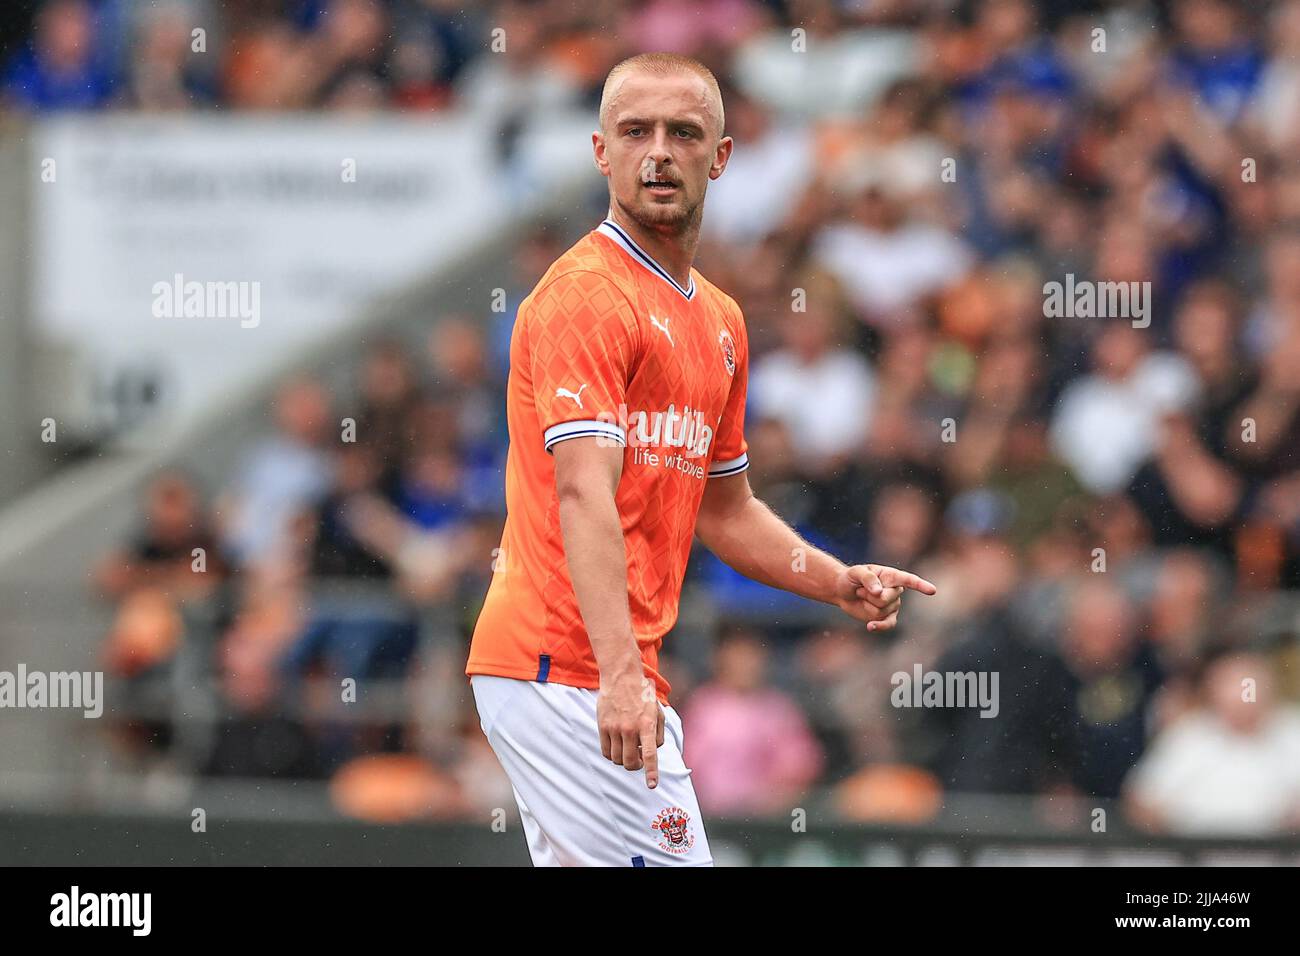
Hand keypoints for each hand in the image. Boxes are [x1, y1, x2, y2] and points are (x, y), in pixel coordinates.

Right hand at [597, 670, 663, 788]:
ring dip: (623, 759)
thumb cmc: (643, 696)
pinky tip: (617, 745)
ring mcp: (614, 728)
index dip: (651, 772)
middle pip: (630, 762)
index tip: (652, 785)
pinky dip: (612, 754)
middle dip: (635, 766)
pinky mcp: (603, 727)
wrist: (621, 677)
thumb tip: (651, 752)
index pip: (649, 754)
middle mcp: (630, 728)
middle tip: (637, 759)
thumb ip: (658, 734)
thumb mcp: (658, 712)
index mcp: (646, 725)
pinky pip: (606, 752)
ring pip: (617, 759)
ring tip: (628, 747)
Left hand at [834, 564, 936, 632]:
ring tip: (862, 596)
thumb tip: (879, 592)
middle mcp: (896, 591)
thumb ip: (868, 579)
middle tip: (860, 589)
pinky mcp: (886, 617)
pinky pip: (887, 625)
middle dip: (868, 595)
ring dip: (866, 604)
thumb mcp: (856, 572)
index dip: (920, 585)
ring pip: (881, 611)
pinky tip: (870, 626)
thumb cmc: (852, 578)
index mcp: (892, 576)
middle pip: (886, 599)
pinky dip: (879, 626)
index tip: (932, 591)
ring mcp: (893, 605)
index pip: (909, 580)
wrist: (843, 591)